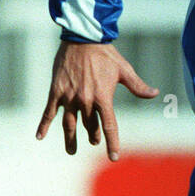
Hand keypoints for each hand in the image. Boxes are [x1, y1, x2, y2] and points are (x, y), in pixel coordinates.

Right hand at [35, 40, 157, 159]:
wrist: (82, 38)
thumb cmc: (105, 54)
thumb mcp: (124, 70)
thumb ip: (138, 86)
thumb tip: (155, 93)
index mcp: (103, 97)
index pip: (109, 126)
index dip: (111, 143)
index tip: (113, 157)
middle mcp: (85, 100)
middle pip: (89, 126)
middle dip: (92, 136)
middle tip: (93, 141)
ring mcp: (69, 97)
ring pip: (69, 125)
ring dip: (70, 139)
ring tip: (72, 150)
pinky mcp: (56, 91)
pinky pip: (48, 112)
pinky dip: (43, 125)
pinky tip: (39, 137)